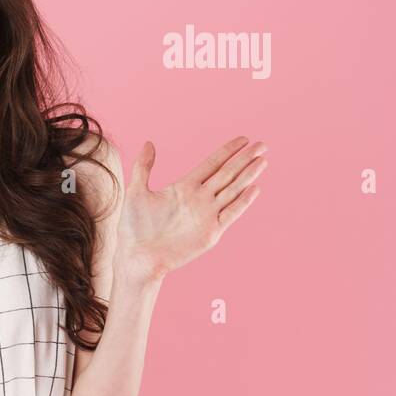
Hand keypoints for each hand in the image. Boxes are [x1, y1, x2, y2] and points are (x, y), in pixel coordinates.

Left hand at [116, 136, 267, 280]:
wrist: (137, 256)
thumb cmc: (134, 227)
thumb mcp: (136, 191)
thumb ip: (143, 167)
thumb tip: (149, 143)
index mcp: (185, 187)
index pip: (212, 164)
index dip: (228, 151)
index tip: (243, 139)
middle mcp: (199, 198)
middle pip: (227, 174)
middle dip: (244, 159)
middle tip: (262, 144)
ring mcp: (207, 215)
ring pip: (233, 190)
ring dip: (248, 176)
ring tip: (262, 161)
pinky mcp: (211, 232)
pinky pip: (230, 214)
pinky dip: (242, 202)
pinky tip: (254, 188)